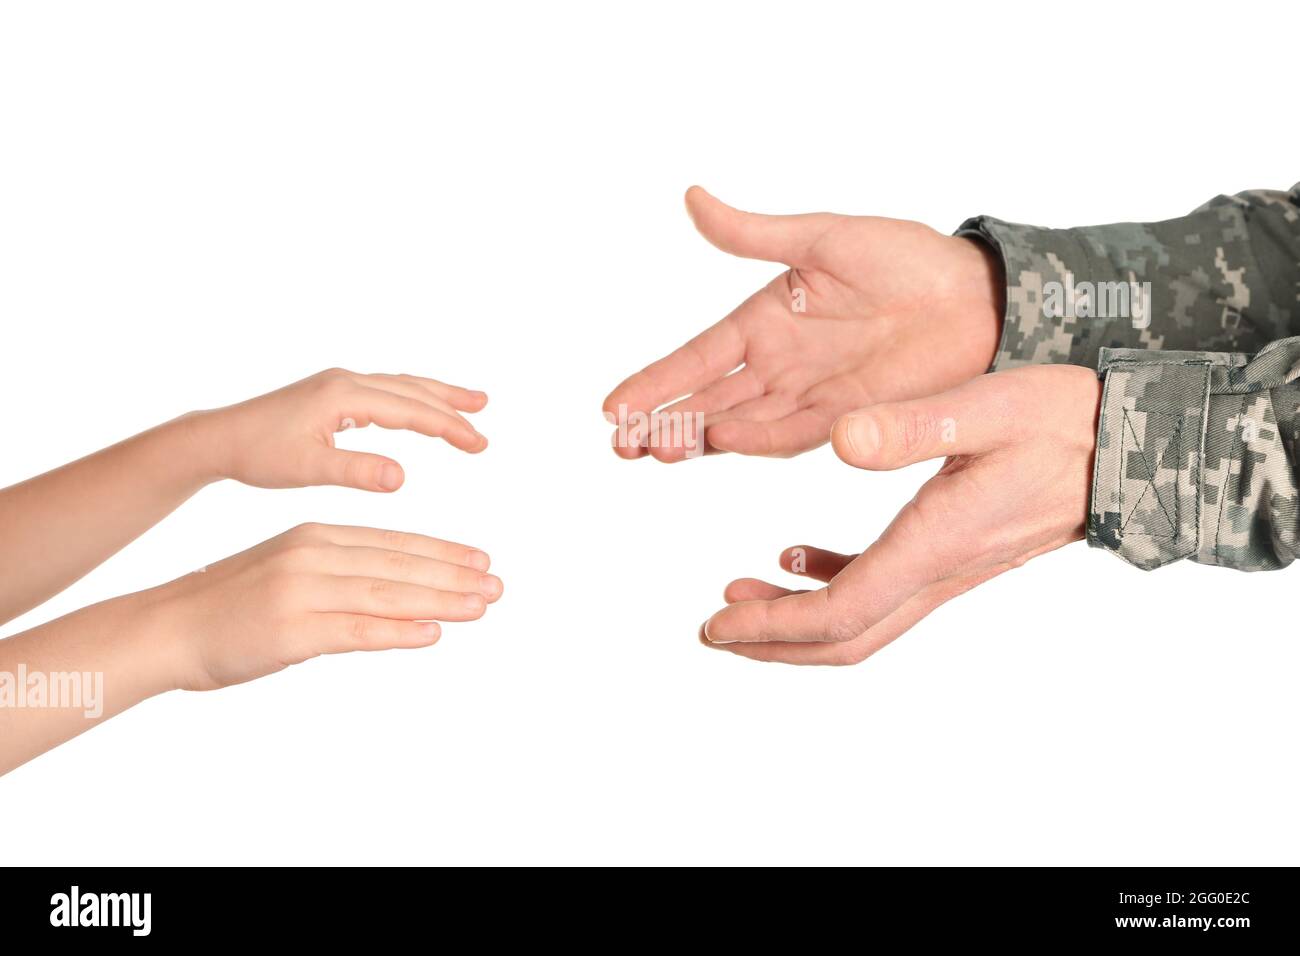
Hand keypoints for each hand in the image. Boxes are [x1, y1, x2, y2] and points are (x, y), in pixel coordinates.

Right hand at [152, 523, 502, 690]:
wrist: (165, 626)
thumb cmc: (229, 605)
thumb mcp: (288, 570)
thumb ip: (339, 574)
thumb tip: (393, 590)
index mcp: (315, 537)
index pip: (393, 544)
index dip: (442, 552)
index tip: (481, 560)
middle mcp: (313, 555)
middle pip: (398, 566)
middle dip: (453, 576)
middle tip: (498, 585)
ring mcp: (302, 592)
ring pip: (386, 595)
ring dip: (439, 601)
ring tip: (481, 606)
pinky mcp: (292, 631)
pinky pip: (356, 632)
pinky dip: (397, 633)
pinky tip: (432, 635)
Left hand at [186, 368, 488, 491]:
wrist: (219, 438)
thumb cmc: (258, 454)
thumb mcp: (308, 469)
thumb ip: (357, 471)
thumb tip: (403, 477)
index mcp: (344, 395)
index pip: (410, 409)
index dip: (448, 426)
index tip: (478, 444)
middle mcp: (345, 382)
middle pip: (413, 389)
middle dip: (452, 407)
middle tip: (485, 424)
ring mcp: (339, 385)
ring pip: (401, 386)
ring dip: (437, 396)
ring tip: (474, 403)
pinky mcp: (333, 394)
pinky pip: (386, 392)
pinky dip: (412, 399)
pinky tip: (420, 409)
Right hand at [604, 187, 1003, 461]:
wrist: (976, 301)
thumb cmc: (905, 259)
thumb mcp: (823, 238)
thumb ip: (755, 234)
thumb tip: (694, 198)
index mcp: (766, 318)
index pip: (696, 357)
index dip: (655, 381)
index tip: (611, 406)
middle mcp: (778, 363)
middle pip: (708, 400)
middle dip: (662, 421)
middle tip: (620, 443)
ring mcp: (808, 395)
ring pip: (737, 424)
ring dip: (695, 438)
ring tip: (653, 449)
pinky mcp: (844, 418)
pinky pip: (788, 434)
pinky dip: (753, 439)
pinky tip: (720, 440)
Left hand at [700, 365, 1098, 664]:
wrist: (1130, 447)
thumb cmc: (1065, 422)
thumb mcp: (989, 406)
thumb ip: (915, 426)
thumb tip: (841, 441)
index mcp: (935, 542)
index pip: (841, 611)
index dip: (773, 627)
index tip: (716, 624)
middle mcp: (940, 570)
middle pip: (846, 636)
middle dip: (773, 642)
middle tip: (712, 629)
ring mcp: (949, 568)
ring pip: (863, 619)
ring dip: (797, 619)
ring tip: (739, 594)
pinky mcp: (955, 552)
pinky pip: (886, 588)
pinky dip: (833, 582)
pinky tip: (799, 558)